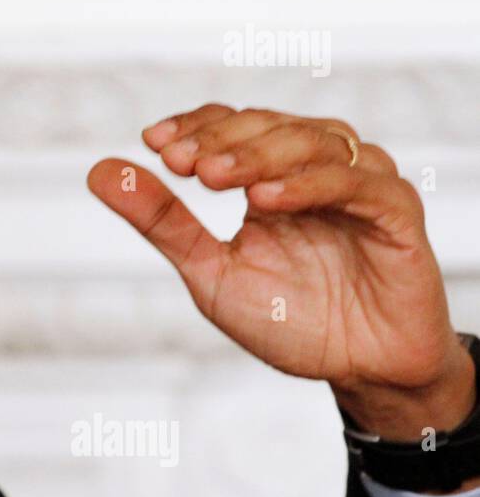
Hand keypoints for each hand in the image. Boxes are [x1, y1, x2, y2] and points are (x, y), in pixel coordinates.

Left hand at [87, 103, 474, 443]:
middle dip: (218, 141)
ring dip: (257, 155)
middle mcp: (314, 169)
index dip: (195, 126)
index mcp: (268, 175)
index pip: (231, 125)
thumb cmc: (290, 319)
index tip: (153, 143)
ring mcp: (358, 185)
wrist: (357, 370)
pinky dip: (310, 185)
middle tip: (179, 162)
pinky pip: (356, 184)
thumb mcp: (209, 270)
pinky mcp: (396, 212)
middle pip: (267, 126)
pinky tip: (267, 198)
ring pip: (311, 143)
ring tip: (213, 178)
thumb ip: (162, 221)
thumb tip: (100, 171)